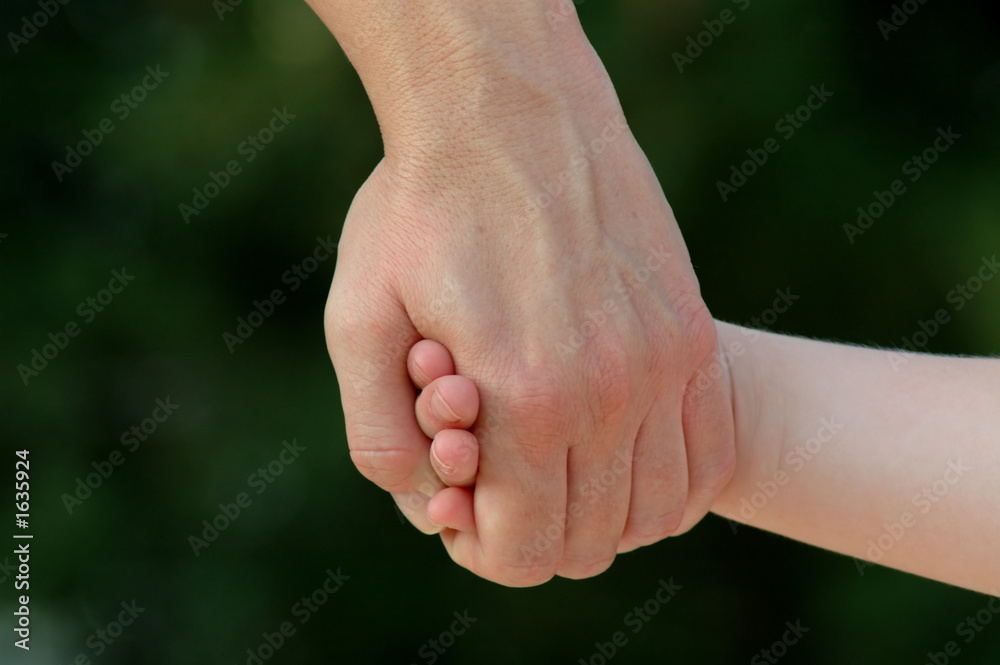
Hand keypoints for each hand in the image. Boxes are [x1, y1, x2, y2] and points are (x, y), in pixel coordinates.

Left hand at [322, 7, 734, 586]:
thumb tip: (428, 505)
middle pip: (590, 542)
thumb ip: (378, 435)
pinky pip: (710, 459)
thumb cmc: (423, 209)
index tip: (464, 510)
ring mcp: (665, 363)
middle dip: (535, 532)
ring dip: (601, 514)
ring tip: (557, 465)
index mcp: (525, 400)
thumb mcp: (357, 317)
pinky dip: (669, 485)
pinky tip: (623, 454)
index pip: (524, 552)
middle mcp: (610, 393)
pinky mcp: (693, 334)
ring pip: (656, 512)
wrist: (505, 110)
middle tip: (503, 478)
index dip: (484, 549)